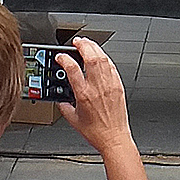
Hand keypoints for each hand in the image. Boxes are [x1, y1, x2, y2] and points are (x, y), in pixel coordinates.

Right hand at [57, 37, 134, 156]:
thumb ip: (64, 107)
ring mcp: (109, 86)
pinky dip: (105, 58)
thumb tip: (61, 100)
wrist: (114, 138)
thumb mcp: (73, 120)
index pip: (72, 69)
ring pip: (103, 59)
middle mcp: (97, 88)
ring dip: (95, 48)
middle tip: (77, 42)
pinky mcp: (118, 86)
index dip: (64, 59)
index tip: (60, 57)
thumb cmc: (96, 132)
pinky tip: (101, 56)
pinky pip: (112, 67)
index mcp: (84, 95)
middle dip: (83, 45)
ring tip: (88, 44)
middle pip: (91, 57)